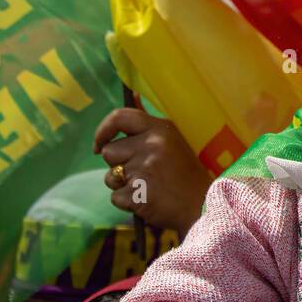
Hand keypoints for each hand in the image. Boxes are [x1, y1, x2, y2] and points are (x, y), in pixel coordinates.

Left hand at [94, 108, 214, 237]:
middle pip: (109, 151)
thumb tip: (132, 95)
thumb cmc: (186, 174)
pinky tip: (147, 201)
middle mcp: (152, 145)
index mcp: (160, 129)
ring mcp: (144, 169)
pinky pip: (116, 197)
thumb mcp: (173, 140)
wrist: (203, 206)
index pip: (119, 117)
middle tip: (142, 172)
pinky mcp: (138, 194)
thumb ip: (148, 122)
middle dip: (118, 164)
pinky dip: (128, 203)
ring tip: (147, 186)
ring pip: (109, 176)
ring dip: (122, 184)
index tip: (98, 144)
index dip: (103, 130)